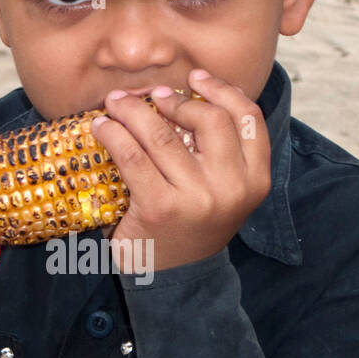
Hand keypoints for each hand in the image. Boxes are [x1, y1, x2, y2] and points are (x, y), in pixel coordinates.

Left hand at [91, 69, 271, 271]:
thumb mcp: (225, 190)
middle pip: (209, 119)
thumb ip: (221, 151)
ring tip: (116, 103)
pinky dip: (113, 135)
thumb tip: (186, 93)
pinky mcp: (158, 207)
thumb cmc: (195, 225)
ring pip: (163, 134)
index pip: (249, 118)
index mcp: (255, 180)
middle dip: (176, 100)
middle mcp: (232, 188)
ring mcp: (196, 198)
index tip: (196, 78)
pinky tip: (102, 128)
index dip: (222, 90)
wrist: (176, 279)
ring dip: (133, 110)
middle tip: (152, 96)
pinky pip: (132, 156)